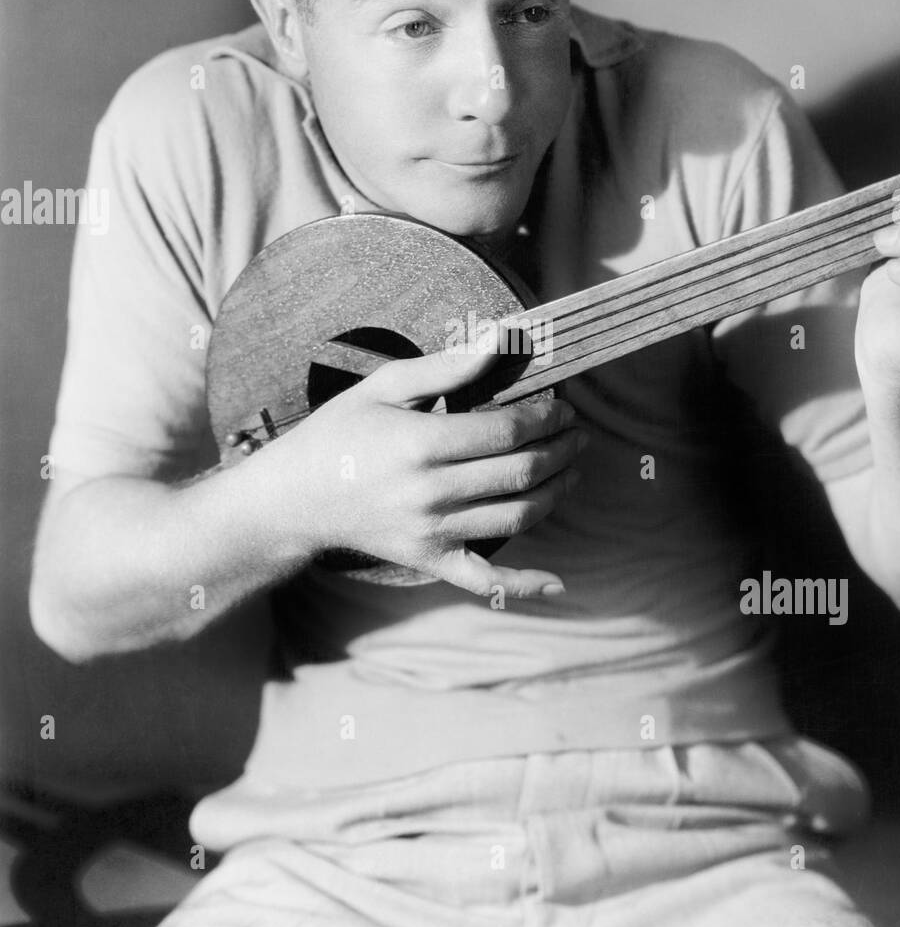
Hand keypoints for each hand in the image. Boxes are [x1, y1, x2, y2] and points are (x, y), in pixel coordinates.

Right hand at [269, 337, 585, 598]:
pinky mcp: (429, 561)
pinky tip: (556, 582)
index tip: (563, 407)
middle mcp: (430, 493)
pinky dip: (523, 585)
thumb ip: (447, 366)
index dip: (546, 418)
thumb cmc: (340, 433)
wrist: (293, 499)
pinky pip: (486, 580)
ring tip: (572, 471)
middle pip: (521, 473)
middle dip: (561, 451)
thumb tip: (501, 341)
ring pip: (517, 518)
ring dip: (556, 493)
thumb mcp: (384, 386)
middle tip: (578, 434)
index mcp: (421, 444)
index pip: (507, 431)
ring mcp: (432, 533)